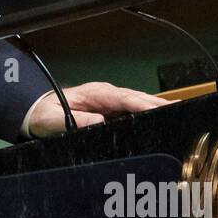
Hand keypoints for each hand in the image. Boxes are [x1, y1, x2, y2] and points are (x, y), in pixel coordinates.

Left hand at [28, 82, 170, 136]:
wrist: (37, 113)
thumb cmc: (45, 115)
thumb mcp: (54, 119)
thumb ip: (75, 120)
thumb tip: (99, 121)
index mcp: (96, 94)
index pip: (125, 98)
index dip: (145, 103)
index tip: (162, 108)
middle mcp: (106, 95)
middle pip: (137, 99)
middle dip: (158, 105)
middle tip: (181, 112)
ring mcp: (109, 102)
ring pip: (137, 105)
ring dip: (155, 110)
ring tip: (178, 116)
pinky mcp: (110, 111)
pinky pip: (131, 113)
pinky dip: (146, 116)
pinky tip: (159, 123)